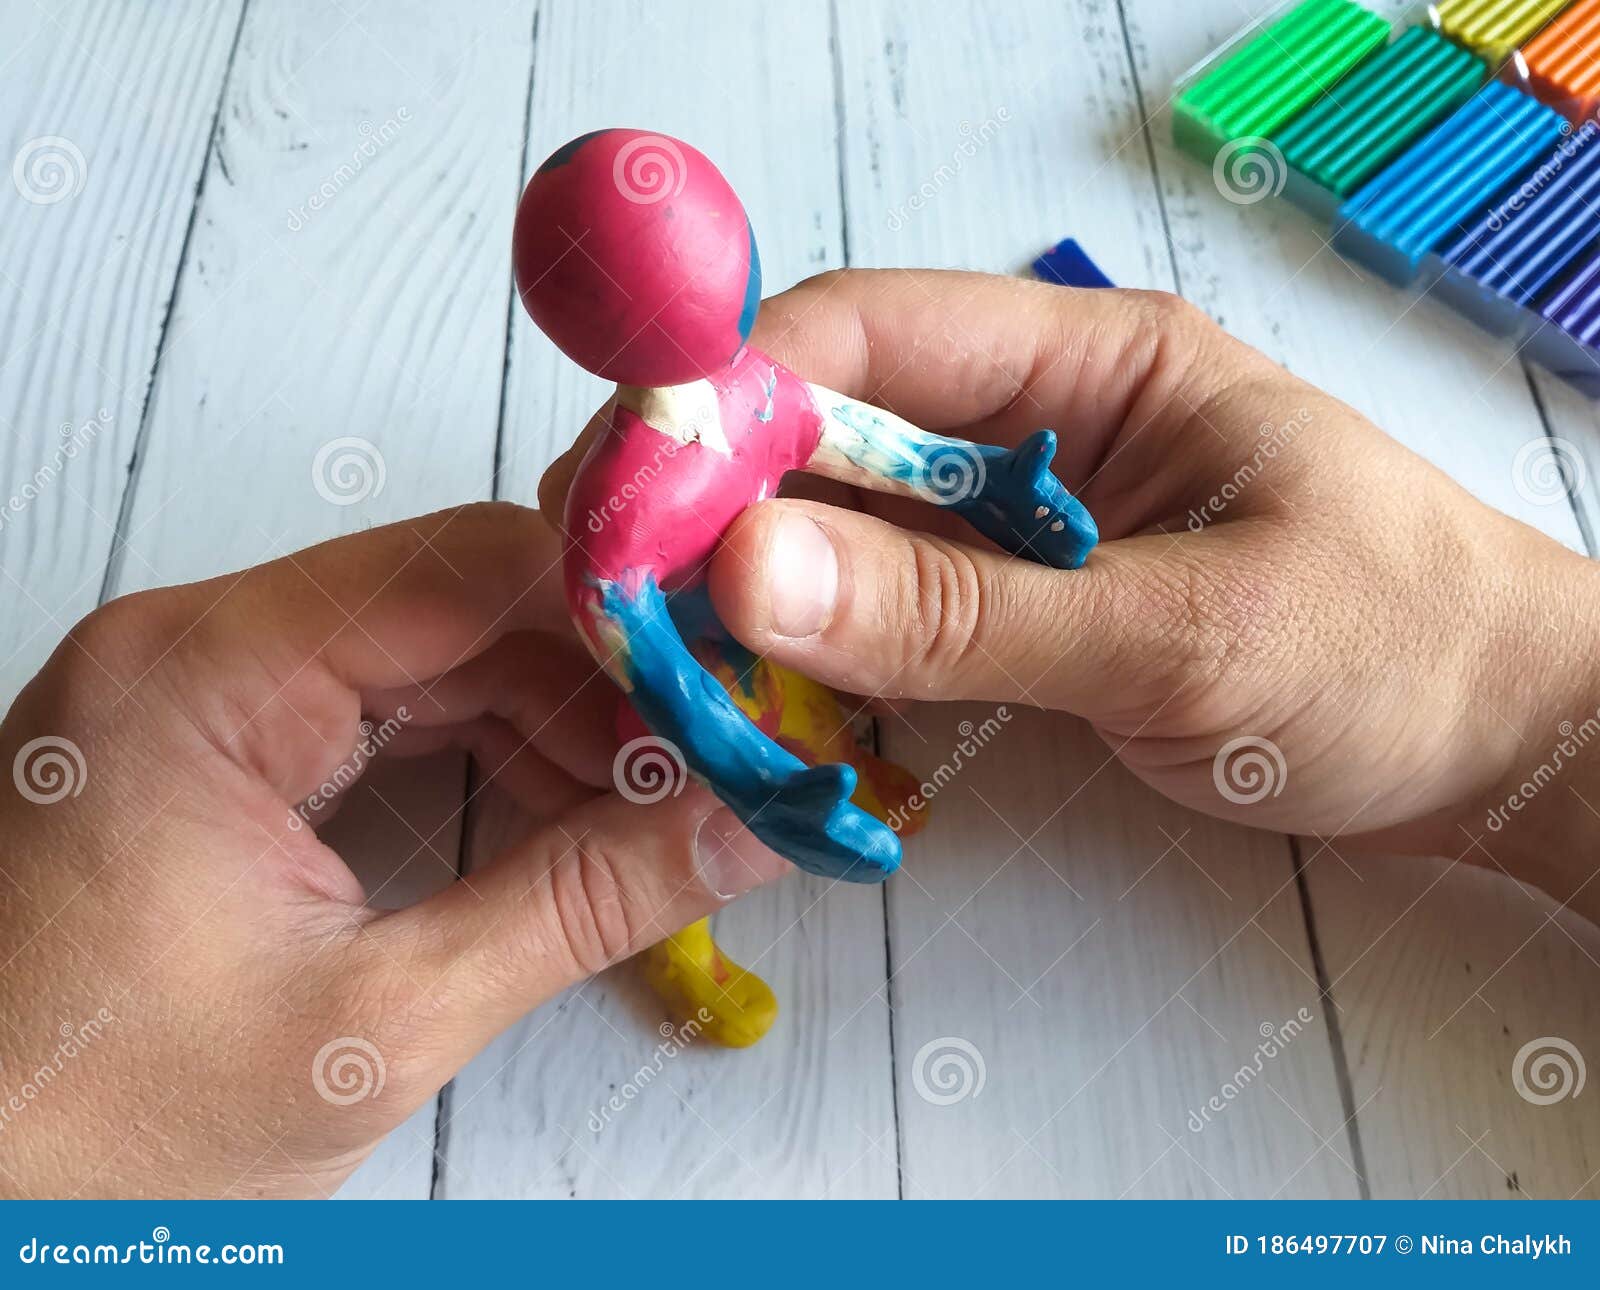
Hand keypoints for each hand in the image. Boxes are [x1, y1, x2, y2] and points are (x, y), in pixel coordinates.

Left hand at [0, 503, 787, 1197]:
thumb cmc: (102, 1137)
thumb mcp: (378, 1023)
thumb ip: (584, 903)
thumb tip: (748, 825)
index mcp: (206, 674)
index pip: (469, 563)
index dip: (625, 615)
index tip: (737, 684)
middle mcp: (195, 646)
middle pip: (461, 604)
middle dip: (604, 690)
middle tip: (723, 770)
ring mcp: (197, 693)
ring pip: (436, 657)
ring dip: (557, 732)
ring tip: (656, 821)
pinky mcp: (209, 748)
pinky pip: (383, 713)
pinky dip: (486, 763)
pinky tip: (562, 829)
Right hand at [550, 270, 1599, 921]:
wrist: (1505, 749)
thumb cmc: (1392, 652)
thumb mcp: (1183, 633)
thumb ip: (965, 614)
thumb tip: (751, 572)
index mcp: (1089, 365)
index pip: (864, 336)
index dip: (726, 405)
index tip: (625, 500)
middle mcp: (1034, 429)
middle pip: (825, 436)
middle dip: (711, 510)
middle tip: (610, 603)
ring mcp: (1020, 528)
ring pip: (840, 535)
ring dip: (750, 595)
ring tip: (660, 670)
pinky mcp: (1019, 617)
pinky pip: (883, 621)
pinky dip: (816, 663)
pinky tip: (762, 711)